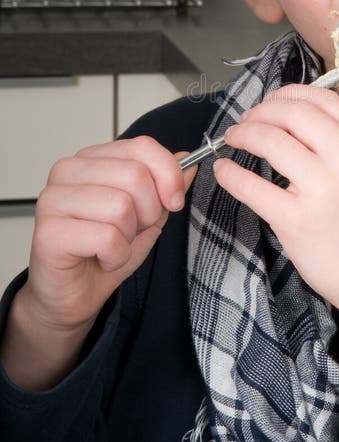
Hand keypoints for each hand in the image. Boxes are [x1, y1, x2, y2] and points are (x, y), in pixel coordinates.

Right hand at [24, 136, 196, 331]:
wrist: (74, 294)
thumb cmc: (105, 251)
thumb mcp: (148, 214)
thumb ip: (167, 186)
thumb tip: (187, 160)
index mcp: (91, 158)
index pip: (142, 146)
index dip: (169, 175)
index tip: (174, 201)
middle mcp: (67, 171)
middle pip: (135, 175)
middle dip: (149, 211)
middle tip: (132, 231)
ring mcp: (53, 199)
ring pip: (121, 206)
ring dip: (129, 236)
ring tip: (112, 245)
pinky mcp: (49, 232)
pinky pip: (107, 237)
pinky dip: (116, 256)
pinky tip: (102, 259)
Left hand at [214, 85, 338, 360]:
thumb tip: (297, 117)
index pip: (321, 99)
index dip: (287, 95)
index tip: (272, 102)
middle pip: (292, 113)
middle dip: (261, 111)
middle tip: (247, 120)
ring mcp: (323, 189)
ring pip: (269, 140)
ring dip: (243, 133)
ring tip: (234, 138)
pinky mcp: (297, 221)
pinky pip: (251, 186)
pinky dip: (230, 173)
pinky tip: (224, 170)